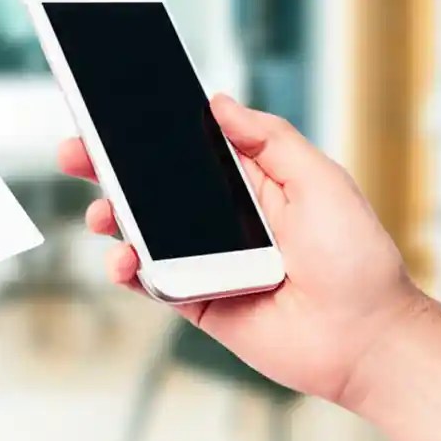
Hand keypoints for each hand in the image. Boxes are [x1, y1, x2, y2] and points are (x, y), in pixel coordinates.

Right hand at [58, 93, 421, 404]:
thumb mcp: (321, 180)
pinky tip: (124, 259)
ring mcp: (201, 260)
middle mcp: (218, 220)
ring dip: (110, 219)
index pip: (183, 151)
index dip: (146, 134)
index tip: (111, 114)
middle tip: (75, 153)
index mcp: (246, 184)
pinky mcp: (193, 300)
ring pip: (138, 233)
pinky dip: (126, 269)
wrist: (365, 338)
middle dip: (106, 168)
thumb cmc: (358, 260)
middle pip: (148, 188)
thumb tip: (219, 102)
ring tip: (102, 215)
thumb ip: (270, 139)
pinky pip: (147, 280)